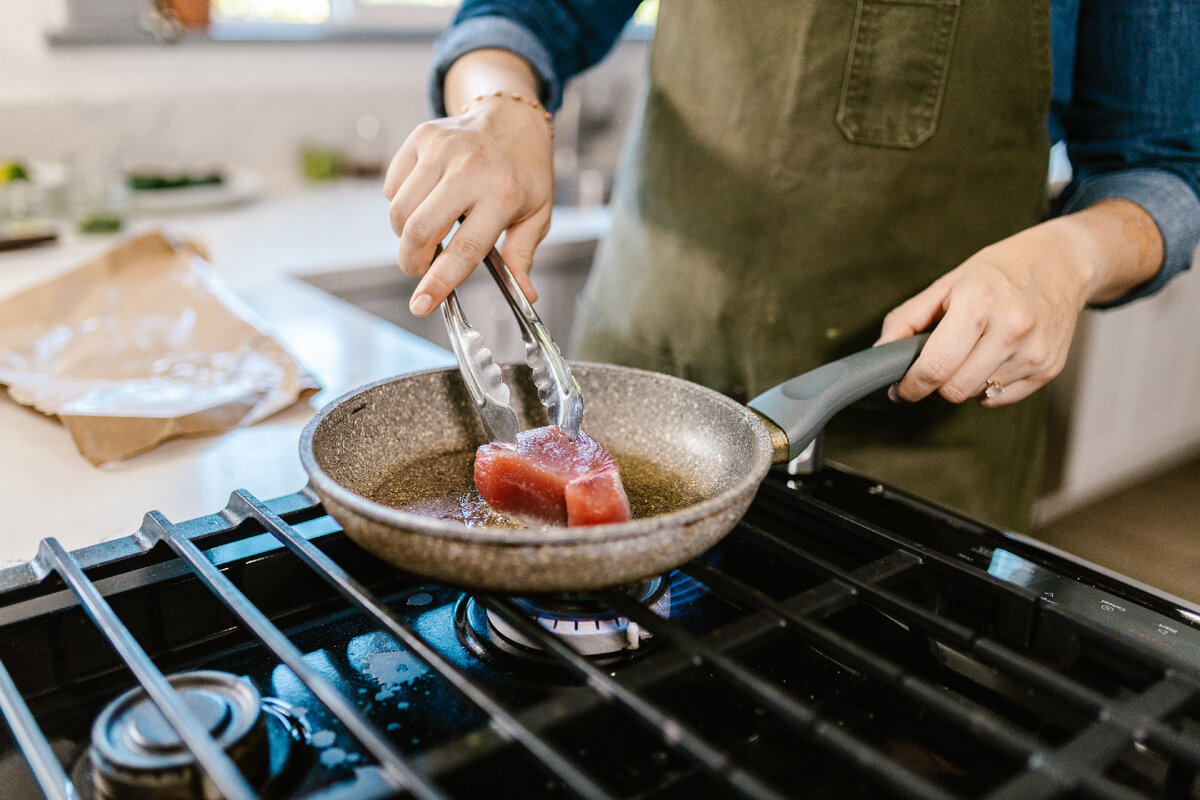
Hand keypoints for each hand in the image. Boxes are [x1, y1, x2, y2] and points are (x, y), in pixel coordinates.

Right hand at [384, 52, 554, 316]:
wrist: (512, 119)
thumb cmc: (525, 173)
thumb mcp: (536, 215)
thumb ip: (522, 256)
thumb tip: (525, 294)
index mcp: (503, 194)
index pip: (464, 249)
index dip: (439, 282)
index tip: (421, 305)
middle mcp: (470, 169)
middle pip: (420, 230)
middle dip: (412, 262)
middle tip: (421, 268)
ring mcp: (442, 150)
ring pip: (400, 212)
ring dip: (405, 236)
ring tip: (427, 234)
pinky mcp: (421, 138)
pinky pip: (393, 188)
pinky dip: (401, 205)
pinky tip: (425, 201)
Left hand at [876, 199, 1162, 406]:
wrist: (1063, 263)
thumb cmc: (999, 271)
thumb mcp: (947, 283)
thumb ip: (907, 319)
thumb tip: (880, 351)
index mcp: (980, 303)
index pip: (935, 367)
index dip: (911, 385)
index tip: (901, 388)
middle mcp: (1012, 329)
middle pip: (955, 390)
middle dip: (936, 384)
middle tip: (934, 366)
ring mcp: (1034, 352)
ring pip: (977, 395)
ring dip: (963, 382)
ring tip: (972, 350)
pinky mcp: (1049, 368)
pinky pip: (1001, 398)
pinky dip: (988, 386)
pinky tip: (993, 357)